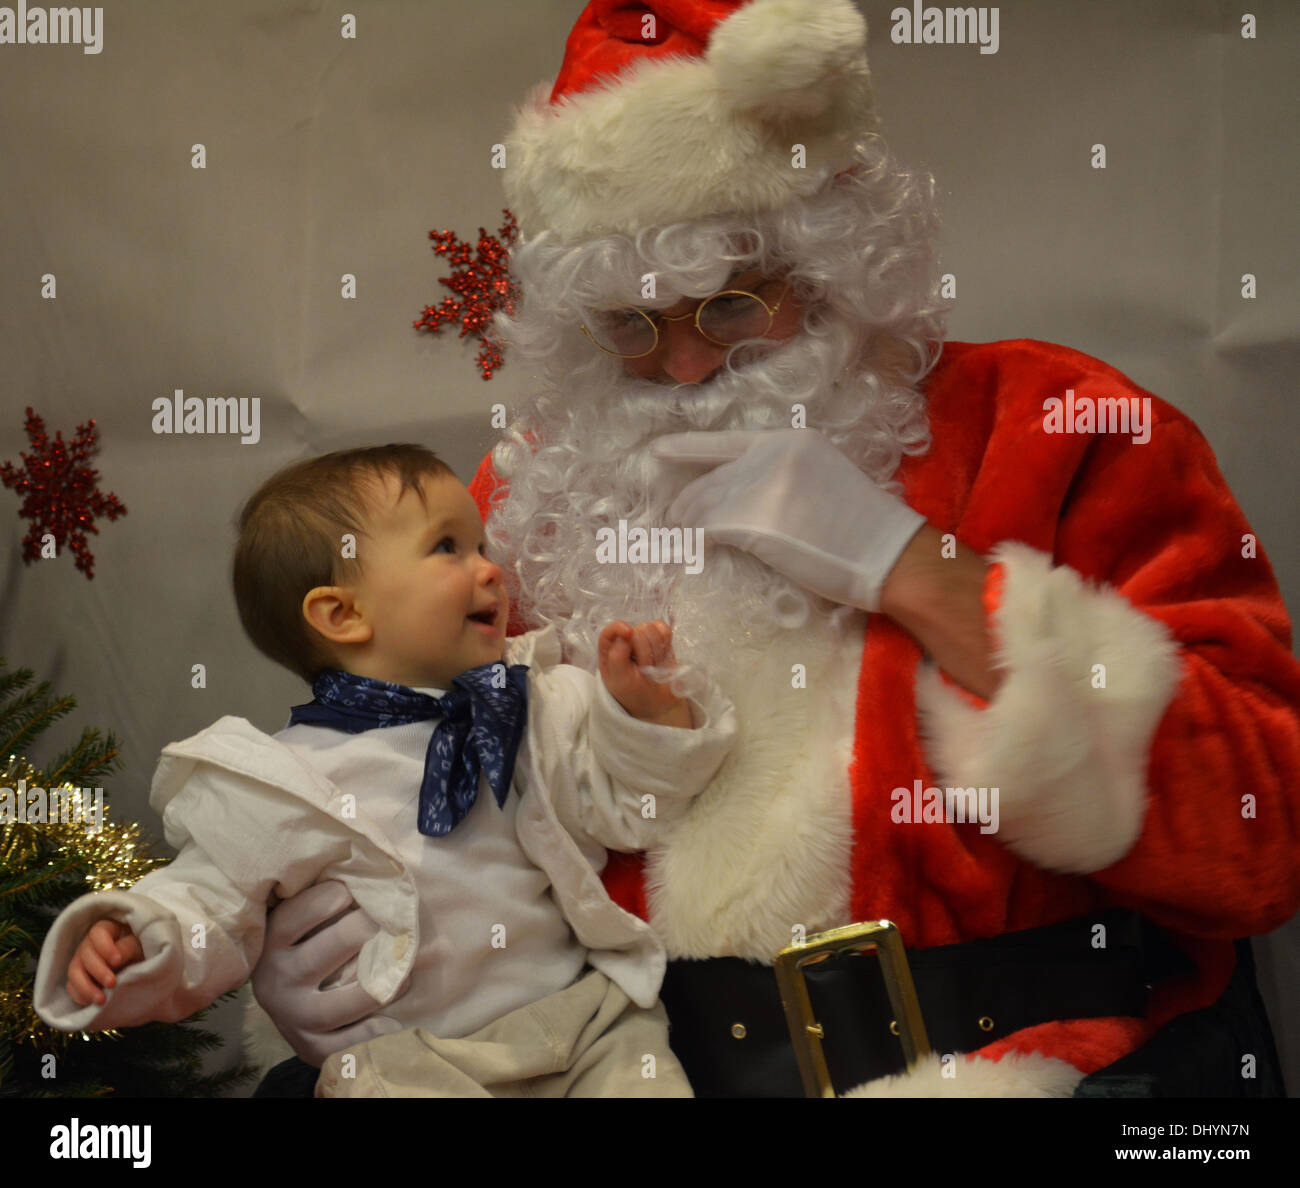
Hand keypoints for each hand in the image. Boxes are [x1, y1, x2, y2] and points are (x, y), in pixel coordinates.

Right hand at [67, 919, 143, 1006]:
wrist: (140, 963)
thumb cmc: (141, 947)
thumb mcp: (139, 944)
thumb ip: (127, 948)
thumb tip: (115, 960)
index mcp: (106, 929)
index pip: (97, 933)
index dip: (105, 947)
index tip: (117, 960)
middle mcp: (89, 944)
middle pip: (85, 954)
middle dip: (98, 970)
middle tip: (112, 983)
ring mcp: (81, 961)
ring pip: (74, 972)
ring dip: (86, 987)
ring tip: (101, 999)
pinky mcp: (79, 978)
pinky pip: (72, 987)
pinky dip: (80, 996)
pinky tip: (92, 1002)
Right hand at [250, 881, 404, 1067]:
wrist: (291, 1009)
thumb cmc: (309, 947)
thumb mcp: (303, 923)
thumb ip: (324, 897)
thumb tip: (370, 859)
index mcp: (272, 944)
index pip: (294, 917)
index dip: (327, 899)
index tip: (353, 889)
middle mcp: (277, 981)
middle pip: (322, 955)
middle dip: (360, 932)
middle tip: (388, 921)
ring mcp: (295, 1017)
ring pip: (337, 1005)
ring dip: (376, 985)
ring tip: (406, 969)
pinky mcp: (312, 1048)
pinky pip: (345, 1044)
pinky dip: (372, 1032)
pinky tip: (394, 1020)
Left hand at [598, 620, 691, 727]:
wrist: (656, 704)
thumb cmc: (634, 693)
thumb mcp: (620, 680)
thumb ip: (617, 657)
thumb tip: (625, 636)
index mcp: (610, 649)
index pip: (612, 629)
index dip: (620, 627)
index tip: (628, 633)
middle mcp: (626, 640)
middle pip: (638, 630)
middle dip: (644, 651)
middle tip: (644, 670)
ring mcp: (644, 638)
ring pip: (653, 629)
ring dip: (656, 650)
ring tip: (653, 667)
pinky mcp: (660, 639)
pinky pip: (665, 630)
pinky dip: (666, 642)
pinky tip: (662, 657)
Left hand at [651, 429, 926, 610]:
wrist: (886, 552)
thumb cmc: (864, 526)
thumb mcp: (825, 477)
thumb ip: (784, 476)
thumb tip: (749, 496)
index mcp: (791, 441)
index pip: (727, 441)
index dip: (689, 447)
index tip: (658, 449)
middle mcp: (772, 456)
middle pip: (712, 480)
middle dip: (688, 502)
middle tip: (671, 518)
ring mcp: (760, 487)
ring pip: (704, 504)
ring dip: (686, 523)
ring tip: (674, 536)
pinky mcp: (752, 522)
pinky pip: (708, 529)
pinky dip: (694, 540)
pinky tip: (690, 548)